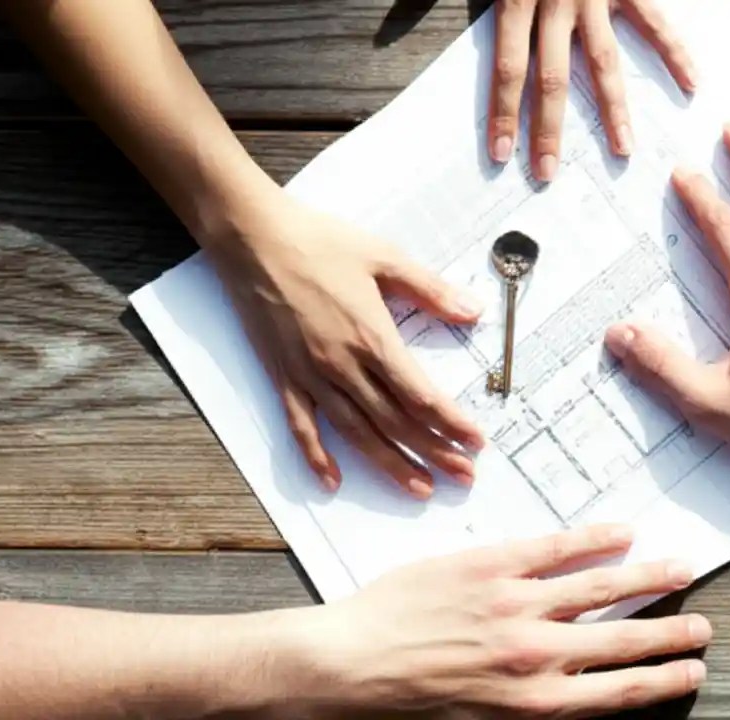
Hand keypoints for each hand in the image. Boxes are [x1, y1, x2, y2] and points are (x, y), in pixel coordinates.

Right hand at [204, 190, 485, 499]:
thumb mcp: (385, 258)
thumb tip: (474, 312)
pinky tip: (334, 480)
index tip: (476, 442)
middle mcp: (342, 365)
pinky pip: (301, 425)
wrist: (253, 237)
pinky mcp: (282, 376)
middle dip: (434, 452)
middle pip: (395, 422)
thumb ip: (431, 290)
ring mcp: (309, 375)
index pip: (420, 395)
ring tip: (419, 487)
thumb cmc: (319, 242)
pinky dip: (317, 456)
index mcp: (372, 337)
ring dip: (389, 464)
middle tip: (463, 476)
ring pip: (356, 432)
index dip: (451, 423)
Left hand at [275, 525, 709, 717]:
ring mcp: (516, 605)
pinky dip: (594, 538)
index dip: (664, 678)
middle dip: (671, 633)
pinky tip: (622, 533)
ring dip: (648, 576)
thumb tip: (578, 685)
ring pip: (601, 585)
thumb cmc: (410, 701)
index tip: (693, 670)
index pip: (620, 690)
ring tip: (679, 568)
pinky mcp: (491, 566)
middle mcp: (536, 654)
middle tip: (703, 625)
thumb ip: (535, 700)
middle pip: (624, 638)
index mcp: (535, 701)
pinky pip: (556, 548)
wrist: (352, 665)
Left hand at [489, 0, 696, 179]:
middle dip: (549, 130)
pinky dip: (675, 52)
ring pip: (603, 61)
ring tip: (624, 150)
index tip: (502, 155)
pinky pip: (654, 21)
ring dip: (613, 110)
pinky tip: (690, 83)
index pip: (507, 69)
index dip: (504, 113)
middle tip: (548, 173)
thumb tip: (407, 29)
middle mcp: (555, 2)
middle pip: (551, 77)